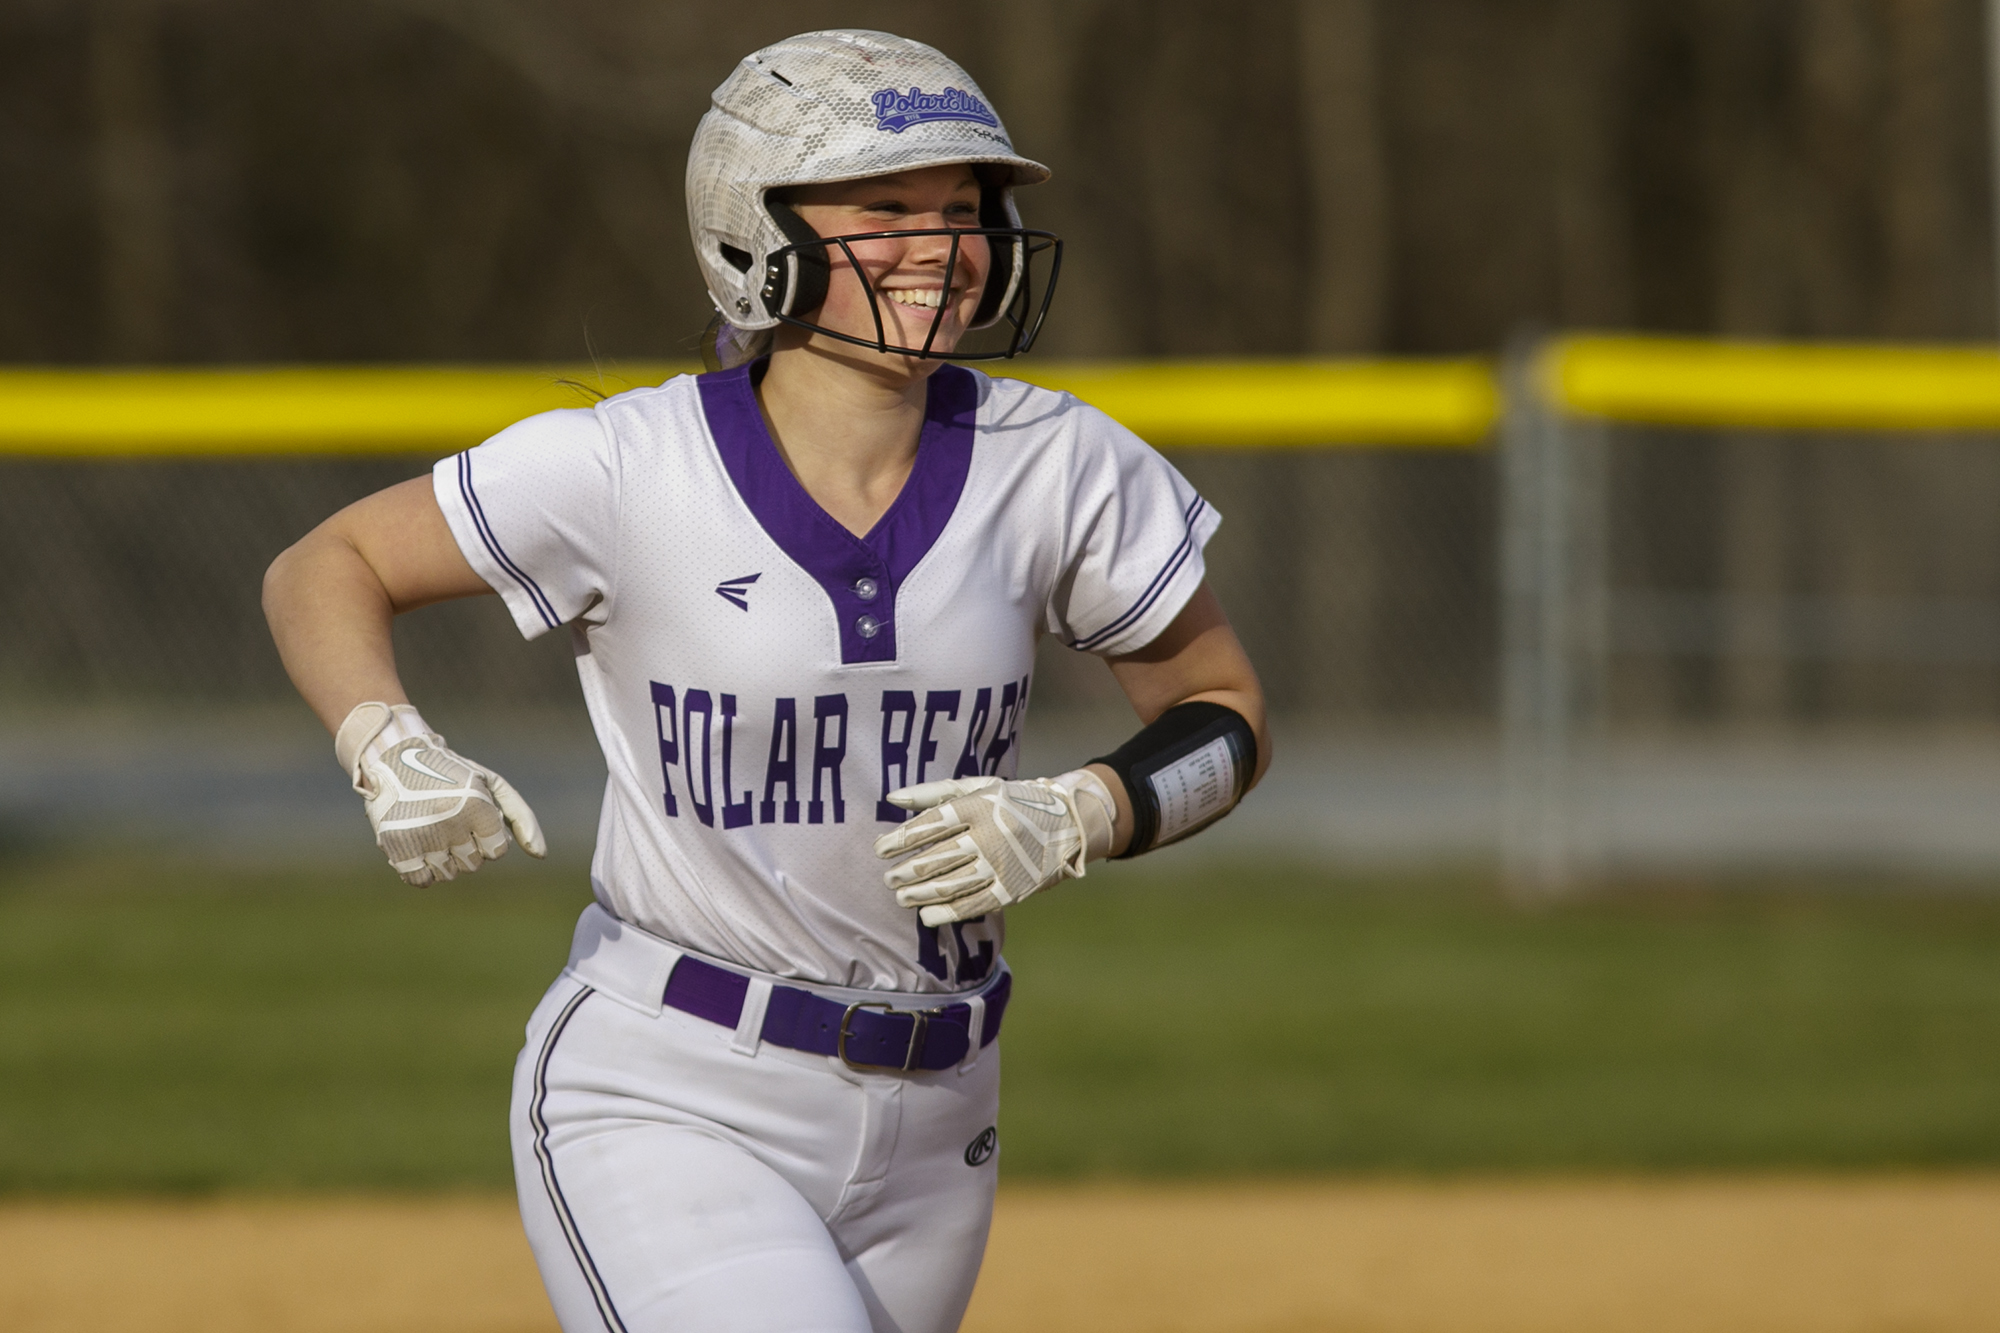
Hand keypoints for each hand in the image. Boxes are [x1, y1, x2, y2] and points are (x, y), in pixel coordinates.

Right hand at [335, 702, 545, 885]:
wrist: (396, 758)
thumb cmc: (453, 775)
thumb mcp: (492, 785)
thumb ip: (522, 818)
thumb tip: (541, 855)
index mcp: (476, 804)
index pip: (498, 850)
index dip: (487, 836)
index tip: (473, 817)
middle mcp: (449, 820)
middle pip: (473, 864)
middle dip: (466, 846)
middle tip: (449, 818)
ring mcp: (420, 834)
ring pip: (448, 874)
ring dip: (444, 858)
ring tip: (432, 828)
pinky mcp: (395, 846)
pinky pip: (421, 881)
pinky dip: (422, 870)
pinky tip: (418, 845)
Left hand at [873, 770, 1115, 925]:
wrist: (1068, 822)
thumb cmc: (1013, 801)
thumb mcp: (979, 786)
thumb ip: (934, 792)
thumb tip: (892, 798)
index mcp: (979, 805)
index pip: (930, 824)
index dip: (900, 839)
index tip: (879, 850)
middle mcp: (990, 834)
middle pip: (937, 857)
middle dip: (906, 871)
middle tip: (888, 879)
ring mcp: (1003, 864)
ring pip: (952, 884)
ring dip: (920, 893)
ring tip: (901, 896)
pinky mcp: (1014, 888)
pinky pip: (974, 904)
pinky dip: (947, 912)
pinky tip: (927, 914)